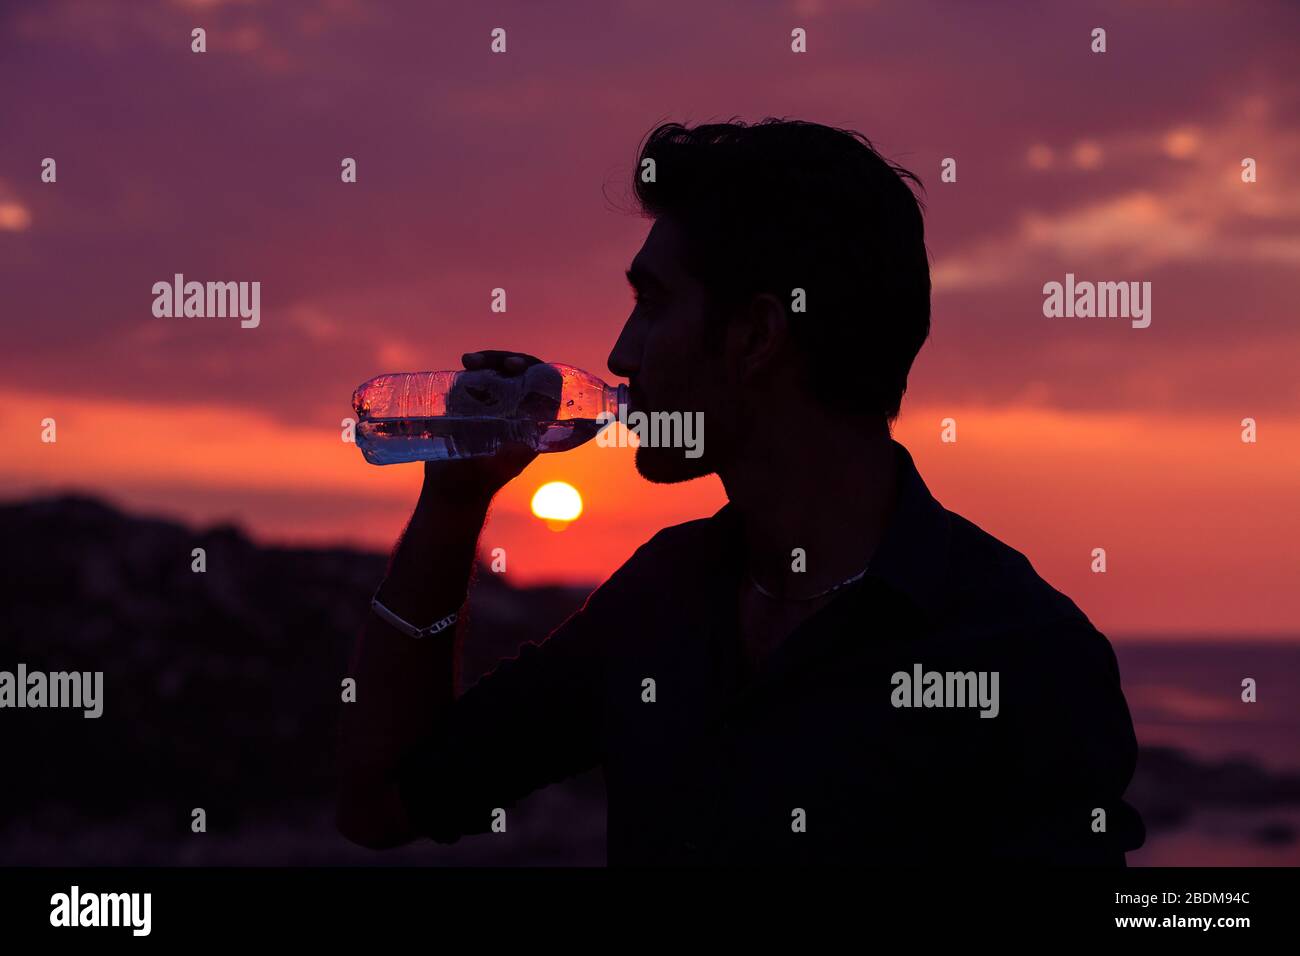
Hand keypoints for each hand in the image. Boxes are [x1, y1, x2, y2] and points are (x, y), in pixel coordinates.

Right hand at [420, 350, 544, 501]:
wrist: (454, 489)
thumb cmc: (482, 480)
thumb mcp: (501, 467)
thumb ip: (512, 455)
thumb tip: (525, 443)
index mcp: (534, 420)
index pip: (546, 385)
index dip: (537, 370)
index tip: (517, 367)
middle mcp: (518, 408)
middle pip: (521, 372)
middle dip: (506, 360)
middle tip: (490, 363)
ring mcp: (495, 403)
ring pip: (498, 371)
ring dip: (488, 360)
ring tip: (470, 361)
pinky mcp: (473, 402)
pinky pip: (477, 377)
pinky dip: (474, 367)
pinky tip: (466, 363)